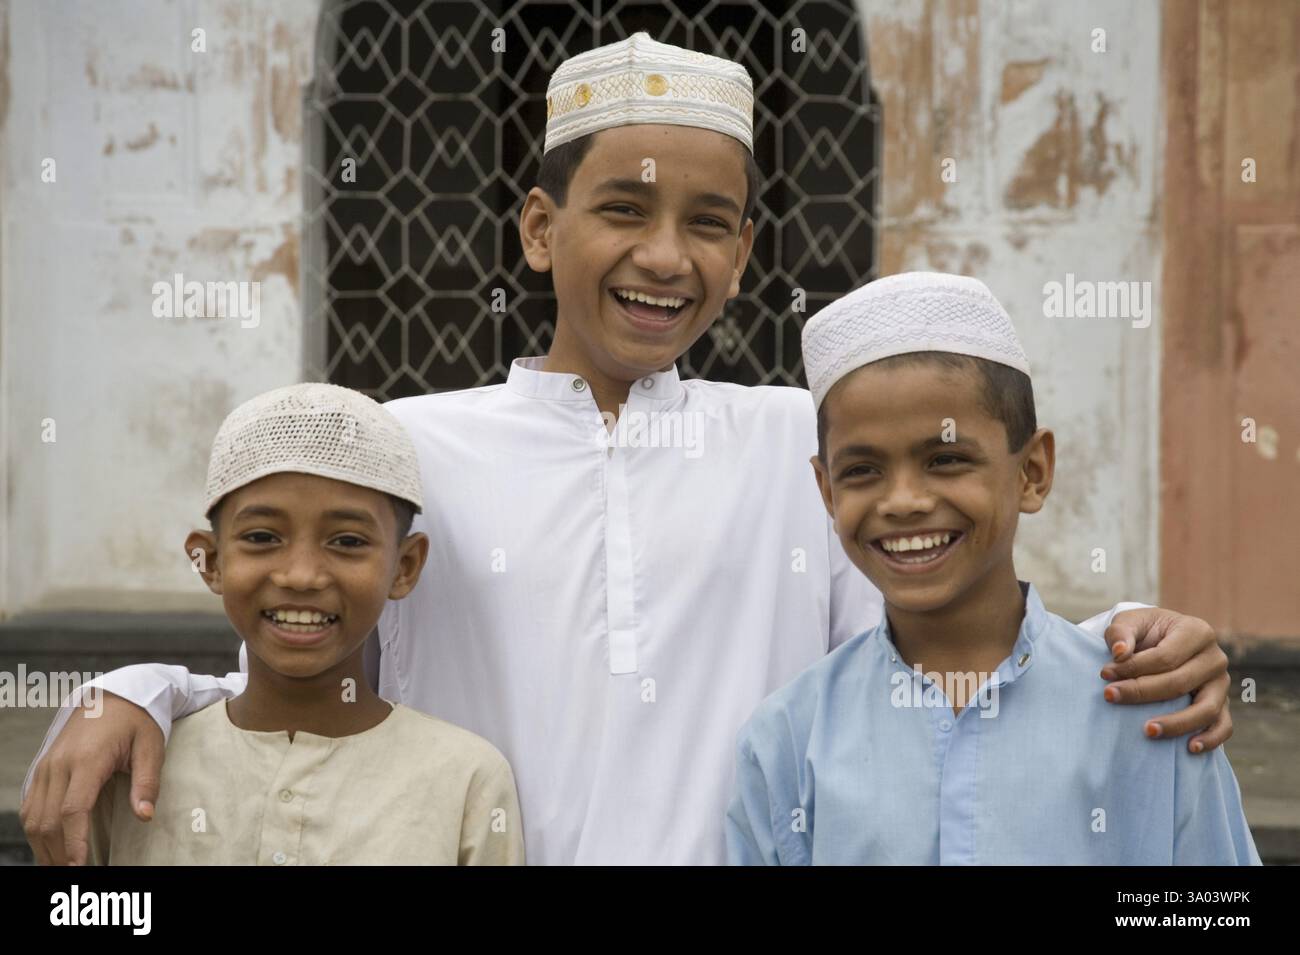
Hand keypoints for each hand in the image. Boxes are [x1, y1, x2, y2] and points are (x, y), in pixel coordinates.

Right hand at [19, 691, 164, 864]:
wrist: (113, 694)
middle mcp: (59, 764)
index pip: (73, 809)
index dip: (74, 842)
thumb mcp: (151, 746)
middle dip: (59, 852)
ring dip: (44, 846)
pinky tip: (50, 845)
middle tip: (76, 873)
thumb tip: (145, 816)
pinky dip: (36, 830)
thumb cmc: (136, 720)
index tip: (80, 866)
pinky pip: (30, 806)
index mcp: (87, 758)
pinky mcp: (42, 768)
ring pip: (33, 816)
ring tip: (63, 866)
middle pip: (48, 820)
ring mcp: (46, 766)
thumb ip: (147, 782)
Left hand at [1099, 608, 1231, 752]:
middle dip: (1142, 693)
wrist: (1161, 641)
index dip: (1133, 667)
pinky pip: (1223, 725)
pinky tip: (1189, 748)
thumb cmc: (1145, 632)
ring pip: (1206, 709)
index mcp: (1197, 632)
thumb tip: (1120, 652)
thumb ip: (1121, 632)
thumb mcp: (1130, 622)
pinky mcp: (1222, 704)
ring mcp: (1221, 684)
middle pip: (1180, 683)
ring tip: (1148, 731)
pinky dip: (1210, 738)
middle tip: (1110, 697)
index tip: (1104, 674)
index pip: (1165, 657)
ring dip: (1176, 723)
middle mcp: (1215, 658)